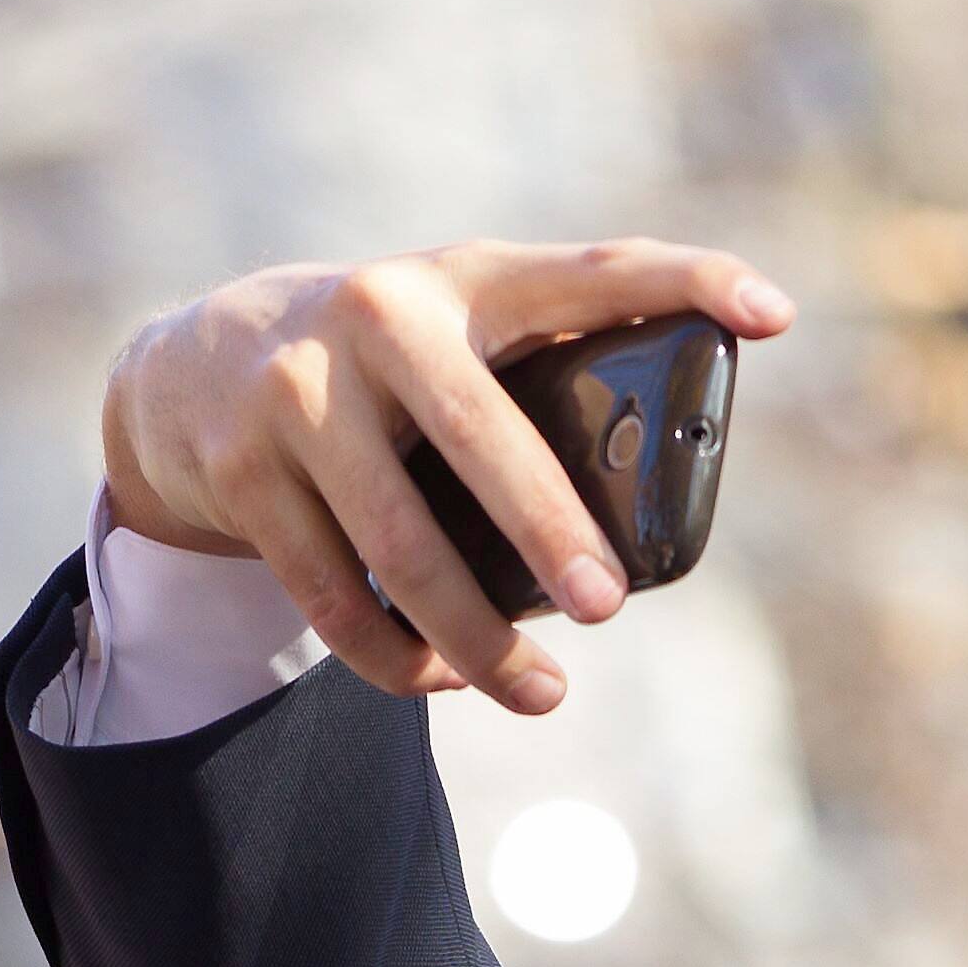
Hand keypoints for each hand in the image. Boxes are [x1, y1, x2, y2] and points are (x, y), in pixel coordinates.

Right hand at [96, 238, 792, 710]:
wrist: (195, 367)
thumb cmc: (387, 366)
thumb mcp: (464, 333)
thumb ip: (559, 364)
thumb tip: (687, 447)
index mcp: (466, 282)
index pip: (592, 272)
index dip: (685, 282)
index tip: (771, 312)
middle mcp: (377, 317)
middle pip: (480, 435)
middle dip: (547, 527)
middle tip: (609, 607)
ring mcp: (297, 393)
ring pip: (400, 547)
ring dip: (477, 640)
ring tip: (543, 695)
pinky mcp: (240, 472)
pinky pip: (333, 594)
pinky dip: (396, 655)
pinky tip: (441, 677)